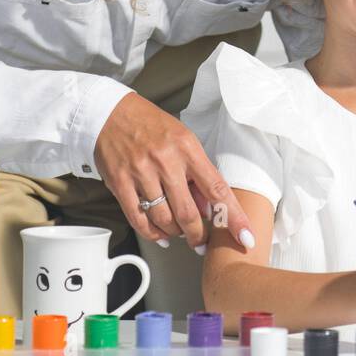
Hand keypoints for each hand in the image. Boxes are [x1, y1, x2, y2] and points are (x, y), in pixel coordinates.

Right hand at [94, 92, 254, 253]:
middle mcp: (165, 161)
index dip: (233, 217)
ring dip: (175, 233)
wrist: (110, 113)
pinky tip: (160, 235)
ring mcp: (141, 173)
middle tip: (201, 241)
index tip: (245, 236)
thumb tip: (210, 206)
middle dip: (199, 235)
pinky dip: (152, 233)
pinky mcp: (120, 183)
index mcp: (187, 148)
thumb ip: (197, 172)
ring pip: (164, 219)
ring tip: (178, 232)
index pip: (217, 189)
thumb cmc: (150, 125)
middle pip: (188, 213)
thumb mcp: (183, 139)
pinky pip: (139, 219)